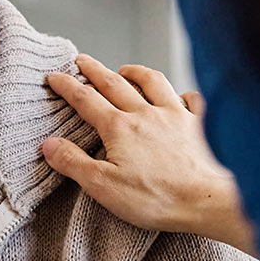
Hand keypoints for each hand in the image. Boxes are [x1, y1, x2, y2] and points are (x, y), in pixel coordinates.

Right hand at [43, 55, 258, 256]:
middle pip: (114, 83)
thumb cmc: (158, 198)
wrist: (210, 200)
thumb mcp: (104, 186)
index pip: (85, 99)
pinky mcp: (199, 124)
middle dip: (94, 69)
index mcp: (119, 127)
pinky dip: (184, 94)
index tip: (53, 76)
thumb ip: (73, 162)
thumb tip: (49, 144)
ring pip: (153, 82)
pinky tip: (181, 96)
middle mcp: (146, 113)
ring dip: (136, 73)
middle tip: (81, 60)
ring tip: (125, 69)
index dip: (66, 86)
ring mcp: (175, 115)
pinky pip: (192, 99)